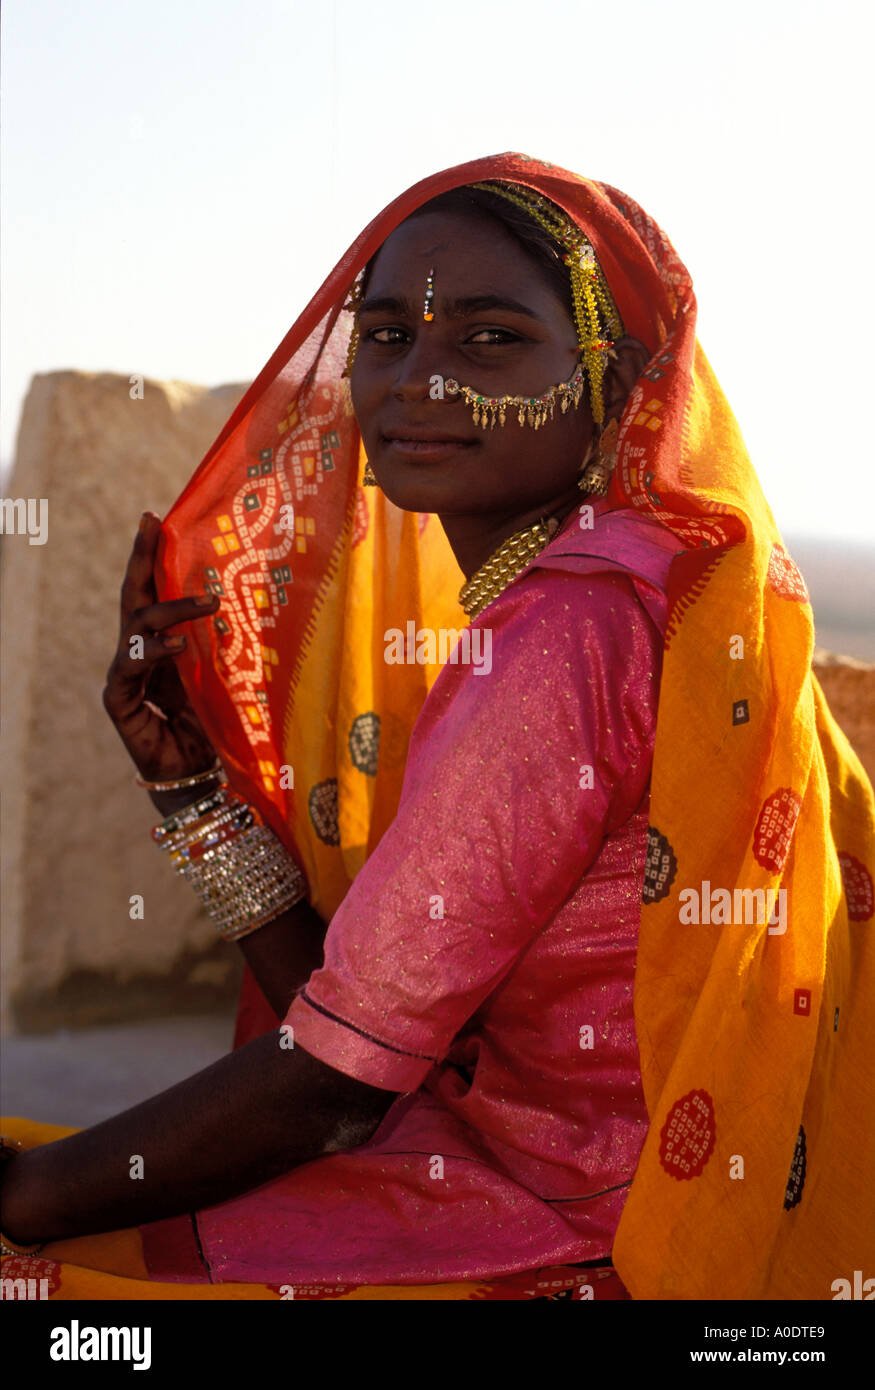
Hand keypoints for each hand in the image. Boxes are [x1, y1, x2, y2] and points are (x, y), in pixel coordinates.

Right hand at [103, 512, 219, 799]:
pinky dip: (153, 652)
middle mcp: (138, 654)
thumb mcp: (223, 675)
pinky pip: (130, 667)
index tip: (155, 518)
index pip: (153, 591)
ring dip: (172, 608)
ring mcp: (124, 676)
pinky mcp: (119, 702)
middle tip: (151, 525)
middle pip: (133, 596)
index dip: (152, 556)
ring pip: (136, 625)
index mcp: (161, 644)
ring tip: (209, 602)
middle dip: (141, 559)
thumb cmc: (215, 728)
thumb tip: (248, 602)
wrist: (199, 777)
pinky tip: (177, 646)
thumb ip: (222, 644)